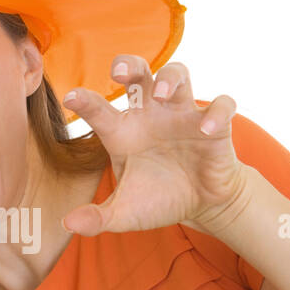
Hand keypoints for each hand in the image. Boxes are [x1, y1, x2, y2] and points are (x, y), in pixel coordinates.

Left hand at [61, 56, 248, 235]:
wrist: (200, 205)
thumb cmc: (158, 199)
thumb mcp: (125, 213)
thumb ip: (98, 218)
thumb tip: (67, 224)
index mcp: (123, 132)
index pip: (100, 110)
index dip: (85, 101)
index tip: (71, 98)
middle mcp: (151, 115)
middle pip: (139, 73)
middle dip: (129, 65)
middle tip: (119, 73)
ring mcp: (182, 116)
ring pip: (178, 75)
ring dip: (169, 77)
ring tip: (161, 93)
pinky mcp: (215, 126)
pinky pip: (221, 106)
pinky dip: (216, 112)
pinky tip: (207, 129)